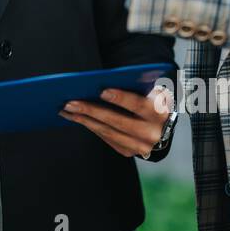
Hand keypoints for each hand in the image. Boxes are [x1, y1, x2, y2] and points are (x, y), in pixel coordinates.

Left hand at [59, 85, 173, 158]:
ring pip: (108, 132)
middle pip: (118, 121)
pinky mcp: (129, 152)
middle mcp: (152, 133)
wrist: (163, 126)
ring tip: (67, 110)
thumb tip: (110, 78)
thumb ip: (140, 83)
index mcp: (159, 112)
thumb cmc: (152, 99)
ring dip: (85, 120)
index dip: (121, 98)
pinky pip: (106, 138)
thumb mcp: (153, 89)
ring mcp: (140, 146)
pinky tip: (76, 118)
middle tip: (70, 102)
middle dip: (92, 111)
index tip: (102, 91)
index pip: (138, 105)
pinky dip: (90, 127)